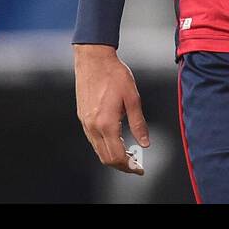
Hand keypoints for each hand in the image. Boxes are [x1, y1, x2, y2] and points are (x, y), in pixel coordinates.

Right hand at [73, 44, 149, 175]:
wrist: (94, 59)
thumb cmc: (115, 75)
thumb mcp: (133, 98)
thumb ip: (138, 123)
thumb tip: (145, 143)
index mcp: (106, 124)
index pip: (117, 156)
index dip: (130, 166)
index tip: (140, 169)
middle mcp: (93, 127)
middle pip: (106, 158)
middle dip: (122, 165)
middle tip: (136, 164)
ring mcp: (85, 123)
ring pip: (98, 150)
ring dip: (113, 156)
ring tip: (128, 153)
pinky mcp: (82, 117)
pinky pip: (93, 140)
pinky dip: (105, 146)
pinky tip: (116, 140)